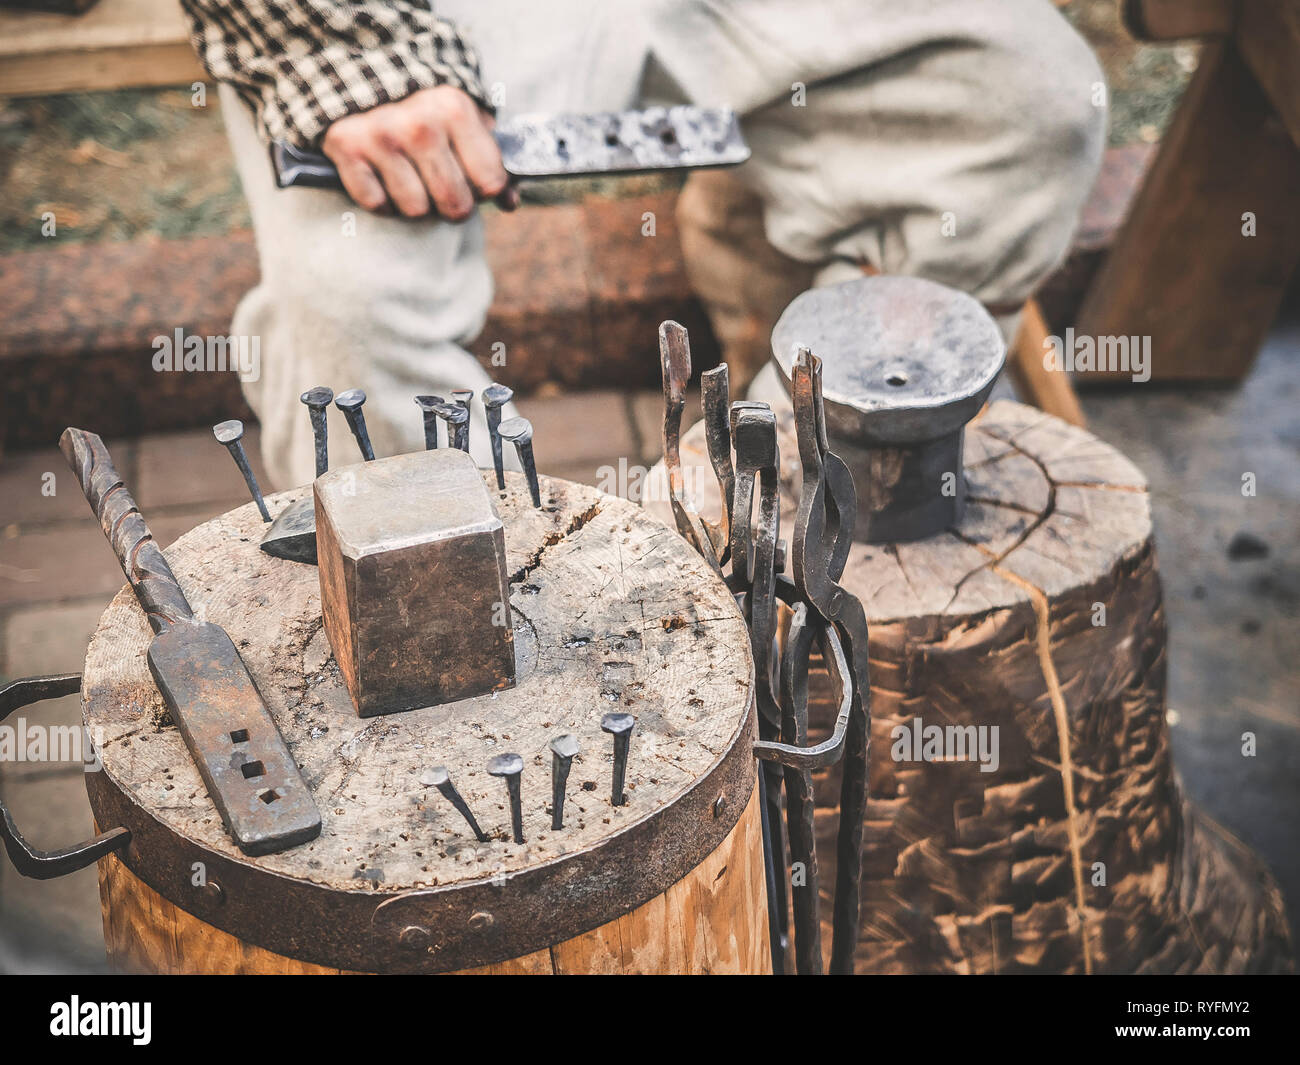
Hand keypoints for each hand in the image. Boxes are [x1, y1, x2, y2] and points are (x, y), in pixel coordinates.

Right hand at [321, 85, 518, 218]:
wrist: (358, 68)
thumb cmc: (423, 104)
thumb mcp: (465, 117)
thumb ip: (492, 158)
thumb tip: (510, 203)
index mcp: (455, 109)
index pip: (490, 183)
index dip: (484, 190)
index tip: (473, 180)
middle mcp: (419, 123)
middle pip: (455, 205)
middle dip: (452, 205)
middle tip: (442, 187)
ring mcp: (380, 136)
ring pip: (415, 210)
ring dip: (414, 203)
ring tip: (409, 177)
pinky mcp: (347, 148)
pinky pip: (376, 204)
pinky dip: (381, 198)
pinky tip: (381, 175)